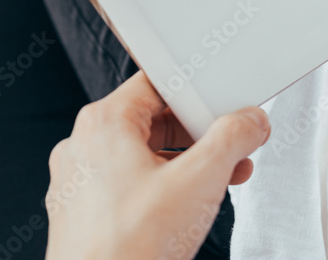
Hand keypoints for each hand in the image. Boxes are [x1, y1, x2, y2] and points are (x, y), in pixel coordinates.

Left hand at [44, 72, 269, 259]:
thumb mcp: (199, 181)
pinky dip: (160, 189)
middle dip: (198, 135)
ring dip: (184, 164)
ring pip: (140, 156)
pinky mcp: (82, 213)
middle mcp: (82, 146)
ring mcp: (79, 182)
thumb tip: (249, 122)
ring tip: (219, 181)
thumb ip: (231, 139)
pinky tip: (188, 208)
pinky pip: (126, 185)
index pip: (157, 84)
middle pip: (151, 121)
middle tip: (231, 149)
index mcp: (102, 123)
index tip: (225, 109)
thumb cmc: (129, 248)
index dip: (198, 95)